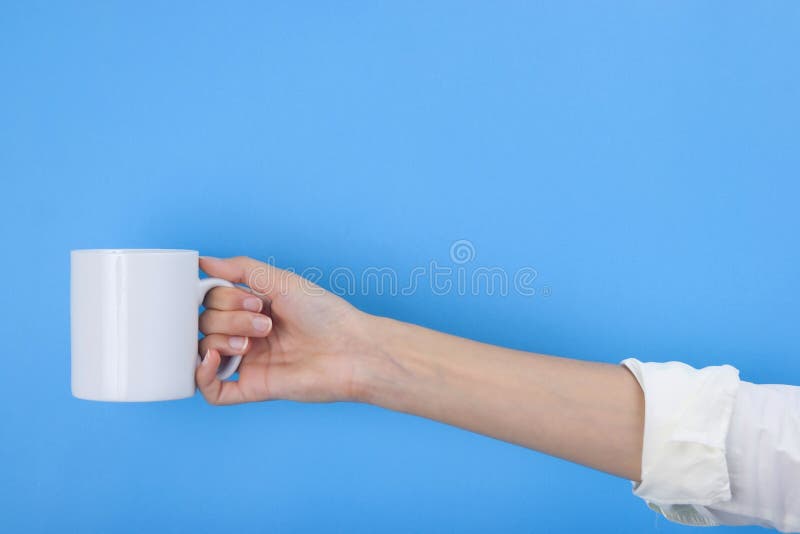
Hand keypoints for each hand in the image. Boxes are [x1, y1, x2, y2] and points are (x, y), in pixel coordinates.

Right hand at [195, 256, 373, 404]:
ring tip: (253, 341)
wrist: (352, 349)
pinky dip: (201, 375)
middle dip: (229, 318)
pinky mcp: (253, 387)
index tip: (250, 298)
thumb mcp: (282, 281)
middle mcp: (248, 334)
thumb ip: (242, 269)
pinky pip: (211, 391)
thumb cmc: (325, 314)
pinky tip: (213, 360)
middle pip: (206, 322)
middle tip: (265, 322)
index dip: (221, 297)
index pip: (213, 300)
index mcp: (253, 308)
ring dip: (220, 339)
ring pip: (204, 350)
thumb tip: (202, 262)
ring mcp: (249, 362)